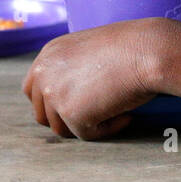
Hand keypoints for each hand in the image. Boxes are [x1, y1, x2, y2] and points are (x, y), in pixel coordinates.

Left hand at [22, 20, 164, 138]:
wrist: (148, 51)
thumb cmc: (131, 47)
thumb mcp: (91, 49)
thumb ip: (72, 68)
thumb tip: (73, 95)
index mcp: (49, 54)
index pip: (32, 89)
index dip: (52, 102)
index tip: (75, 105)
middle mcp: (44, 72)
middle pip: (42, 114)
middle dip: (66, 118)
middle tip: (95, 114)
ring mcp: (55, 94)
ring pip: (62, 128)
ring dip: (88, 124)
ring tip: (116, 110)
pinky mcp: (71, 114)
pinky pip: (87, 135)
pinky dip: (107, 129)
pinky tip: (125, 114)